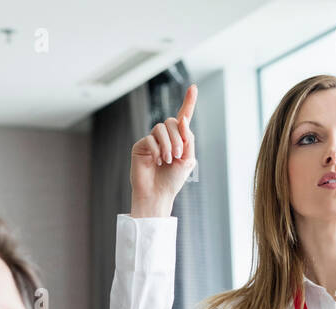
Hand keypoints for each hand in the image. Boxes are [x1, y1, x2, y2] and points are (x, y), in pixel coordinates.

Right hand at [130, 84, 197, 218]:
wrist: (158, 194)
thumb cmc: (173, 180)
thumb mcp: (188, 160)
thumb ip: (188, 139)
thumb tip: (182, 119)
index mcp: (179, 139)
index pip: (183, 117)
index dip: (189, 102)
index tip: (194, 87)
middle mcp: (165, 137)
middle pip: (172, 122)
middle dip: (178, 138)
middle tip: (178, 155)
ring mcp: (152, 140)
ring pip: (161, 128)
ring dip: (168, 145)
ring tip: (168, 161)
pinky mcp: (141, 146)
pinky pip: (150, 139)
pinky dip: (156, 151)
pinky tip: (157, 161)